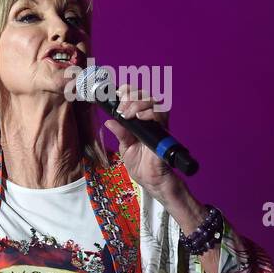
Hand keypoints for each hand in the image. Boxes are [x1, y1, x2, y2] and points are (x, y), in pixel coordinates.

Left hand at [103, 84, 180, 200]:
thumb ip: (120, 134)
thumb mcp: (125, 148)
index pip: (137, 98)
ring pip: (154, 102)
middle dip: (131, 97)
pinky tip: (140, 117)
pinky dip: (151, 113)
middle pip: (145, 96)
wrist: (152, 180)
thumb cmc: (140, 164)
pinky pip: (162, 116)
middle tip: (121, 109)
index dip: (128, 91)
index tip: (117, 94)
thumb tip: (109, 121)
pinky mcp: (164, 132)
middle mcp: (151, 120)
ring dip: (139, 103)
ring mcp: (158, 125)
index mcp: (140, 121)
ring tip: (128, 114)